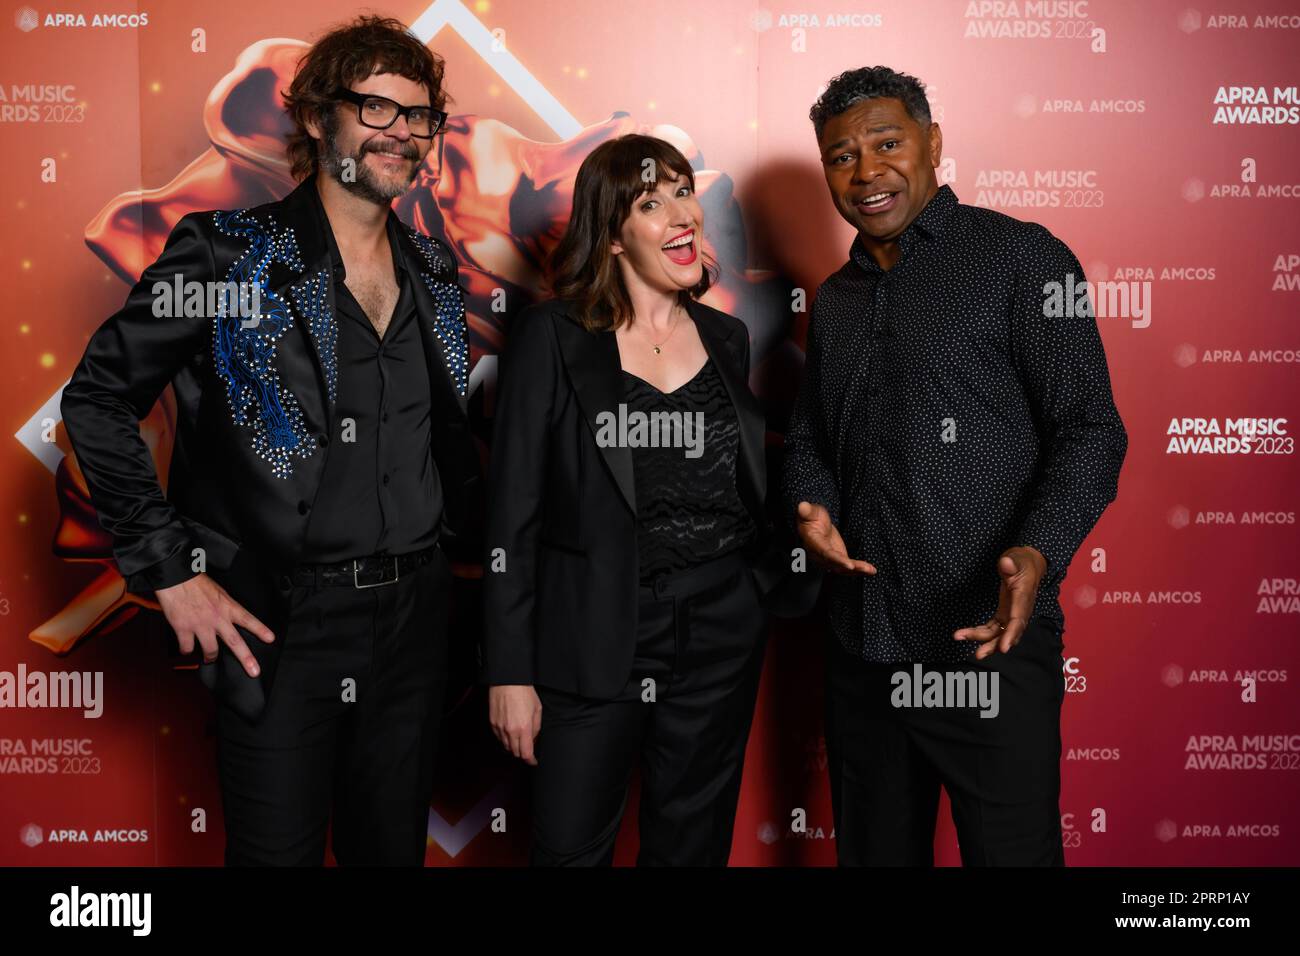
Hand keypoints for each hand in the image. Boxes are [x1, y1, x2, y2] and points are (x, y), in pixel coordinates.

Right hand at [155, 573, 274, 676]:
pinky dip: (187, 651)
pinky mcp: (183, 628)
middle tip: (254, 671)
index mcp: (227, 607)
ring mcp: (200, 625)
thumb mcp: (219, 593)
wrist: (175, 579)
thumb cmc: (196, 583)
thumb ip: (225, 608)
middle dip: (246, 658)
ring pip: (210, 650)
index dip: (260, 630)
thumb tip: (229, 619)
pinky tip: (187, 650)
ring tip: (210, 659)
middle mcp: (216, 618)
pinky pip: (187, 648)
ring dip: (210, 657)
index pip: (248, 620)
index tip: (270, 639)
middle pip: (235, 642)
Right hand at [489, 685, 542, 765]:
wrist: (507, 681)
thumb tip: (533, 740)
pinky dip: (505, 738)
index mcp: (524, 728)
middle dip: (523, 753)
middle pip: (516, 752)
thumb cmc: (524, 692)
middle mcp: (510, 730)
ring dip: (514, 746)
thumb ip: (536, 728)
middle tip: (528, 748)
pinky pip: (499, 737)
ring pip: (506, 746)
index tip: (533, 761)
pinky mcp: (492, 723)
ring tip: (519, 737)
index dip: (531, 760)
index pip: (526, 753)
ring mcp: (500, 727)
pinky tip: (510, 731)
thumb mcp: (537, 710)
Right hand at [794, 501, 875, 574]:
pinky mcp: (837, 560)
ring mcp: (829, 559)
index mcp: (814, 544)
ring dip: (857, 571)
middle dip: (851, 568)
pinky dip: (859, 570)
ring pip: (843, 569)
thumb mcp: (809, 512)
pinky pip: (847, 568)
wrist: (814, 525)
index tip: (849, 564)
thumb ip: (807, 511)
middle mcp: (820, 556)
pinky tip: (870, 570)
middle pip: (836, 565)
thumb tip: (802, 506)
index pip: (826, 553)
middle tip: (866, 568)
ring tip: (871, 570)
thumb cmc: (811, 517)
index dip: (837, 560)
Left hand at [953, 546, 1046, 659]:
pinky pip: (993, 628)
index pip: (1018, 621)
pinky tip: (965, 634)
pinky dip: (980, 632)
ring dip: (981, 640)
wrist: (1028, 564)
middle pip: (1008, 633)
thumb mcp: (1017, 558)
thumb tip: (1006, 563)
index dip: (1011, 635)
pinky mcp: (1004, 614)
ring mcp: (1011, 614)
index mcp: (1023, 599)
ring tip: (960, 637)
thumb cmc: (1022, 561)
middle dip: (993, 645)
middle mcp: (1019, 611)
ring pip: (998, 633)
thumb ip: (1011, 562)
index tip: (1004, 648)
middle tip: (978, 654)